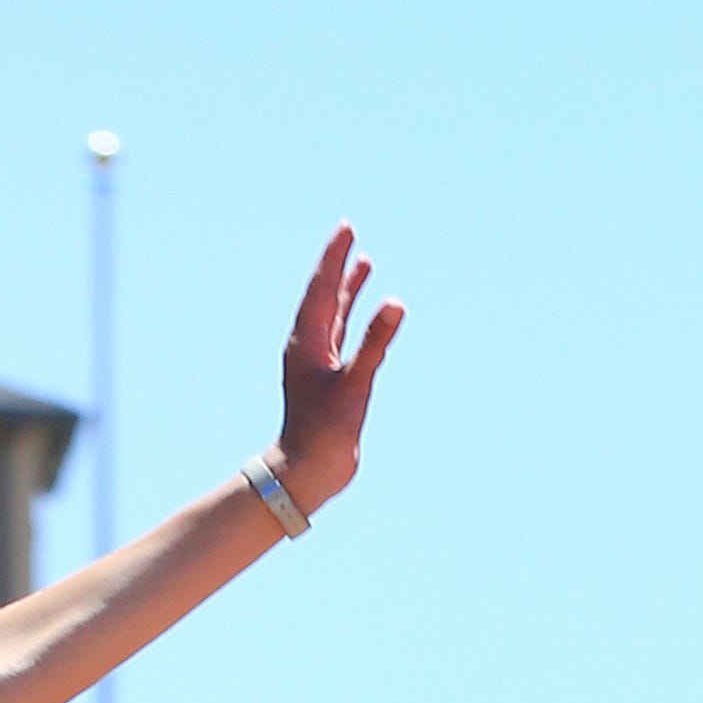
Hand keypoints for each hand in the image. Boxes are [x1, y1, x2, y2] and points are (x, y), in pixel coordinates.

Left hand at [272, 224, 403, 518]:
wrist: (307, 473)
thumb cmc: (323, 432)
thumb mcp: (354, 383)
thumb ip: (375, 342)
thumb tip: (395, 304)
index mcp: (306, 344)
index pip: (321, 289)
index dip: (333, 258)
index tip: (345, 229)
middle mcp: (308, 349)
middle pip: (324, 296)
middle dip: (337, 265)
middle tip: (349, 234)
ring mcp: (318, 365)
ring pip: (334, 317)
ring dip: (347, 290)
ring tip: (363, 263)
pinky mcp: (330, 381)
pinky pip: (343, 339)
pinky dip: (355, 321)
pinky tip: (369, 314)